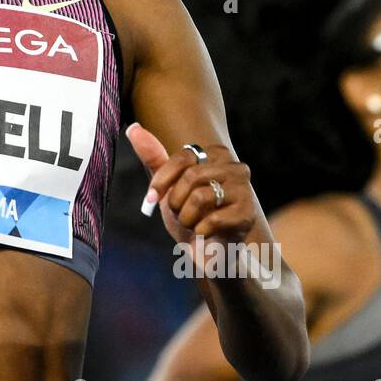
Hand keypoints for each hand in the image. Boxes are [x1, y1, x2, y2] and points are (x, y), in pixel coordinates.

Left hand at [125, 123, 259, 255]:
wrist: (210, 252)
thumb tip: (133, 128)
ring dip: (187, 218)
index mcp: (217, 154)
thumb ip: (153, 156)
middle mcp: (236, 167)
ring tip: (194, 224)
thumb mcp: (167, 185)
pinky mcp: (247, 214)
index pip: (183, 157)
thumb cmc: (189, 215)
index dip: (163, 180)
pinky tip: (205, 234)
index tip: (152, 198)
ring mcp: (245, 190)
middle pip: (191, 177)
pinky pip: (211, 219)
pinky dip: (200, 231)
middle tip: (181, 214)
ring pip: (200, 197)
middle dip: (176, 202)